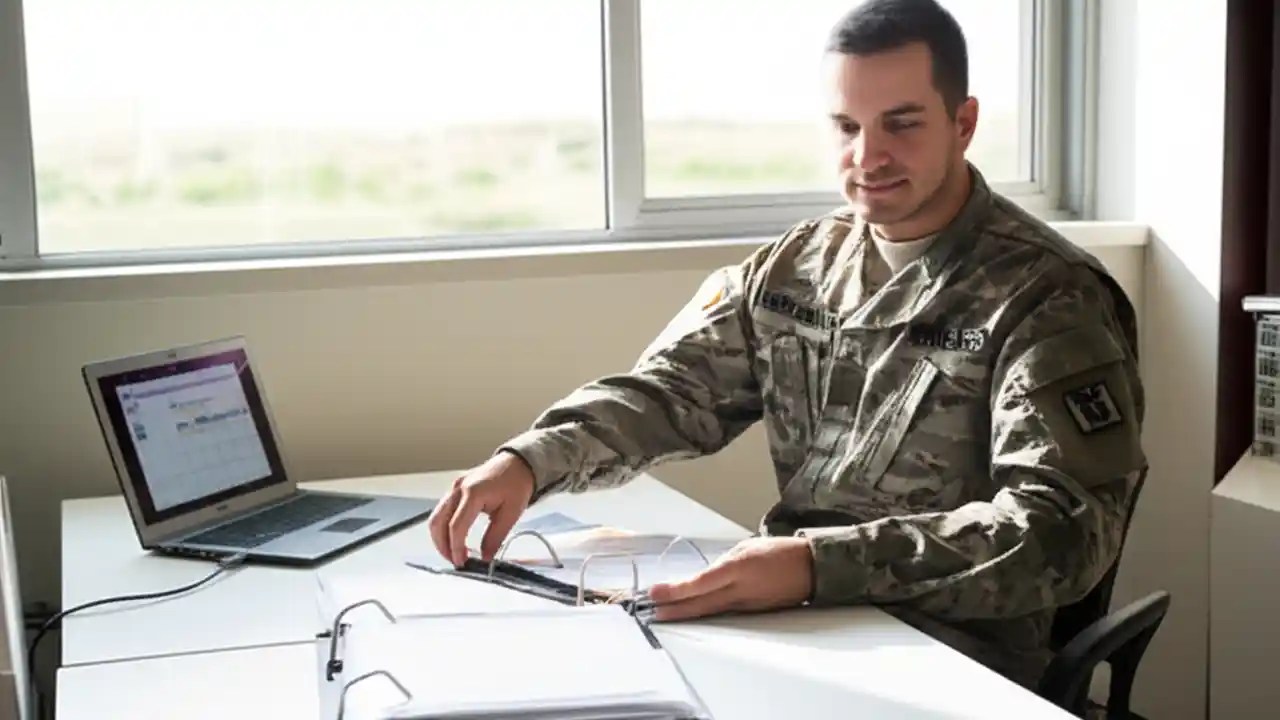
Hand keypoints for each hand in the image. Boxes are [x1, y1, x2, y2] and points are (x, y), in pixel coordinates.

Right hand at [427, 451, 535, 566]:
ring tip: (454, 553)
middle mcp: (458, 488)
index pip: (456, 526)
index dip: (455, 547)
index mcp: (473, 493)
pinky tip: (455, 539)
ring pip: (436, 517)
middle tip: (455, 562)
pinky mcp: (454, 489)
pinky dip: (444, 527)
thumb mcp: (511, 513)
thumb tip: (485, 558)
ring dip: (440, 538)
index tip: (461, 563)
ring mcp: (454, 487)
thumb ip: (495, 537)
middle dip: (442, 546)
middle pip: (437, 522)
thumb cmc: (516, 484)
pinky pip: (441, 511)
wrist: (518, 463)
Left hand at [647, 537, 813, 621]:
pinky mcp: (752, 615)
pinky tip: (689, 615)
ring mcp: (746, 606)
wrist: (811, 569)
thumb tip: (703, 578)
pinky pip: (722, 615)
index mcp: (738, 568)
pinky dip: (703, 615)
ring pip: (709, 613)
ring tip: (662, 615)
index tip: (654, 593)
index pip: (701, 583)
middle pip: (700, 605)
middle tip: (649, 611)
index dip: (676, 591)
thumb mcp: (747, 549)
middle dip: (673, 609)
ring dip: (684, 614)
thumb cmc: (778, 552)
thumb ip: (723, 565)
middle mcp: (740, 591)